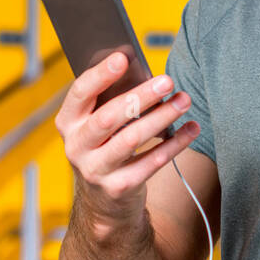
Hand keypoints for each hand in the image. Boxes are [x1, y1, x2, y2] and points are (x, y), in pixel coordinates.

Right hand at [54, 51, 200, 230]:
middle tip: (167, 81)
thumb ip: (112, 100)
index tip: (123, 57)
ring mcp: (95, 170)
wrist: (103, 202)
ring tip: (183, 101)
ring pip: (131, 139)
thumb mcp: (98, 124)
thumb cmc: (106, 146)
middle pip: (108, 117)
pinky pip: (151, 162)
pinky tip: (191, 128)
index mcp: (68, 122)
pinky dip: (175, 143)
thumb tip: (143, 71)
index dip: (100, 75)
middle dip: (140, 96)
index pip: (80, 93)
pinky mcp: (118, 188)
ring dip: (161, 117)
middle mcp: (76, 146)